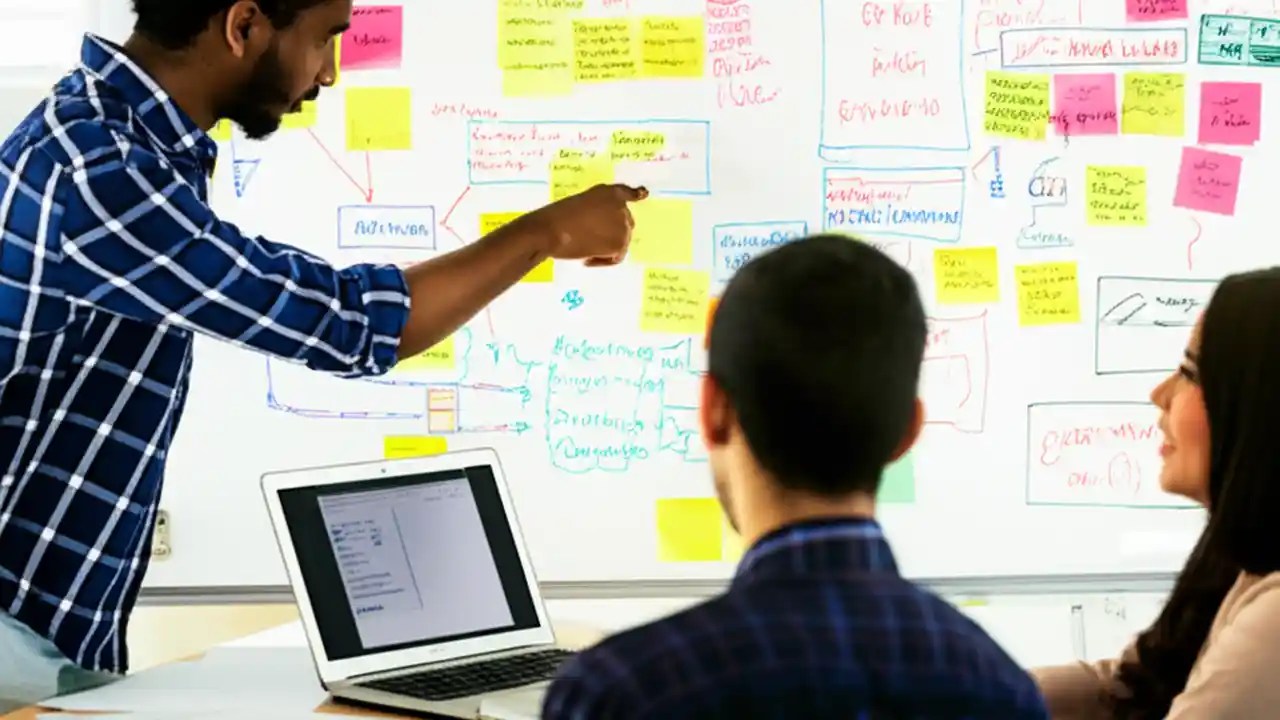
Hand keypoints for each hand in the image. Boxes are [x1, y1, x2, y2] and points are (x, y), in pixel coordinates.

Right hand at [524, 183, 648, 264]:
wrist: (552, 230)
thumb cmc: (556, 217)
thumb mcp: (579, 204)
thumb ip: (595, 210)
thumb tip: (601, 227)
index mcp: (609, 192)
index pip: (627, 193)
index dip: (636, 194)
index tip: (643, 193)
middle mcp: (621, 207)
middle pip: (625, 224)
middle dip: (612, 232)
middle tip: (590, 240)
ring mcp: (623, 226)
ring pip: (621, 242)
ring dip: (605, 249)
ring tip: (583, 250)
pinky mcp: (620, 244)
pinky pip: (616, 257)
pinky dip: (602, 261)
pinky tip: (586, 259)